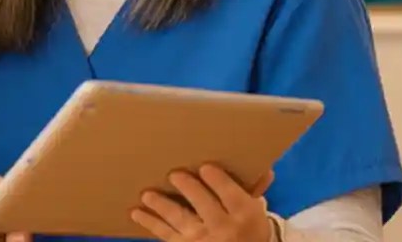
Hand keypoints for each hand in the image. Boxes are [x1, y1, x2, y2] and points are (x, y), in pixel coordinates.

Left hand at [130, 165, 274, 241]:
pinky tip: (136, 213)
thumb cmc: (247, 231)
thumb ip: (254, 189)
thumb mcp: (254, 212)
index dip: (217, 179)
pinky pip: (165, 234)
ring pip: (179, 218)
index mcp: (244, 215)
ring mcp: (202, 241)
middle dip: (187, 186)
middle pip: (202, 202)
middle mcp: (224, 229)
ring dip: (161, 204)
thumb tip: (265, 167)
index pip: (229, 193)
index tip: (205, 167)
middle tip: (174, 174)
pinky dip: (150, 223)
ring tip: (147, 194)